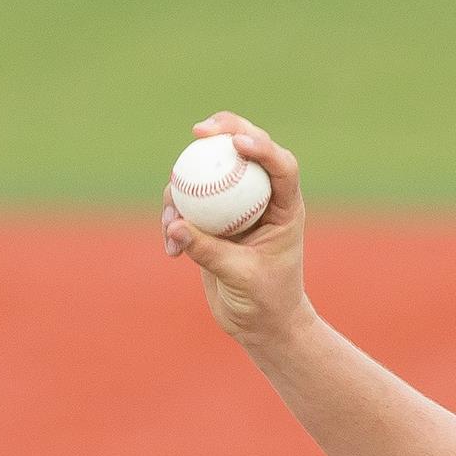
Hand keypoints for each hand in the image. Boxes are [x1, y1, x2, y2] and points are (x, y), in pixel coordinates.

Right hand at [162, 112, 311, 350]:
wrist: (260, 325)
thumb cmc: (266, 303)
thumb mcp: (242, 279)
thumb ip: (209, 252)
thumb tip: (174, 225)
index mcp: (284, 209)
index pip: (281, 167)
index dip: (262, 147)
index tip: (237, 144)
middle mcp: (260, 201)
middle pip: (245, 152)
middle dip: (223, 132)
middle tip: (199, 130)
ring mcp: (234, 208)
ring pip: (207, 175)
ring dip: (183, 188)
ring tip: (172, 220)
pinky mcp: (210, 221)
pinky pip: (186, 205)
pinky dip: (173, 221)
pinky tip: (170, 251)